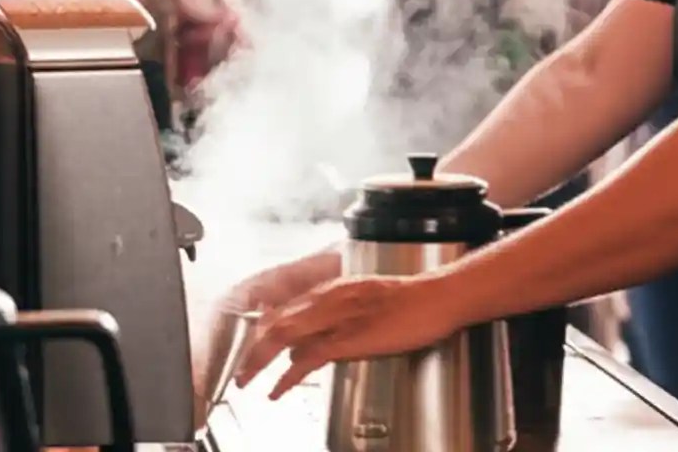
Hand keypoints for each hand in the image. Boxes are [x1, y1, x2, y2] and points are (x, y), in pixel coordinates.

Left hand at [235, 273, 464, 399]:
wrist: (437, 296)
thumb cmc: (410, 299)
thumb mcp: (364, 301)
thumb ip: (336, 316)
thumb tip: (313, 341)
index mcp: (330, 289)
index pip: (282, 309)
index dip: (260, 330)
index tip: (249, 346)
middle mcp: (325, 299)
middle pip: (273, 323)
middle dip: (251, 348)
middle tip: (240, 370)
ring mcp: (334, 317)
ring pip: (282, 337)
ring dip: (259, 361)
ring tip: (247, 380)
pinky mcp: (347, 338)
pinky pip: (306, 359)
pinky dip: (286, 376)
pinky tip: (277, 388)